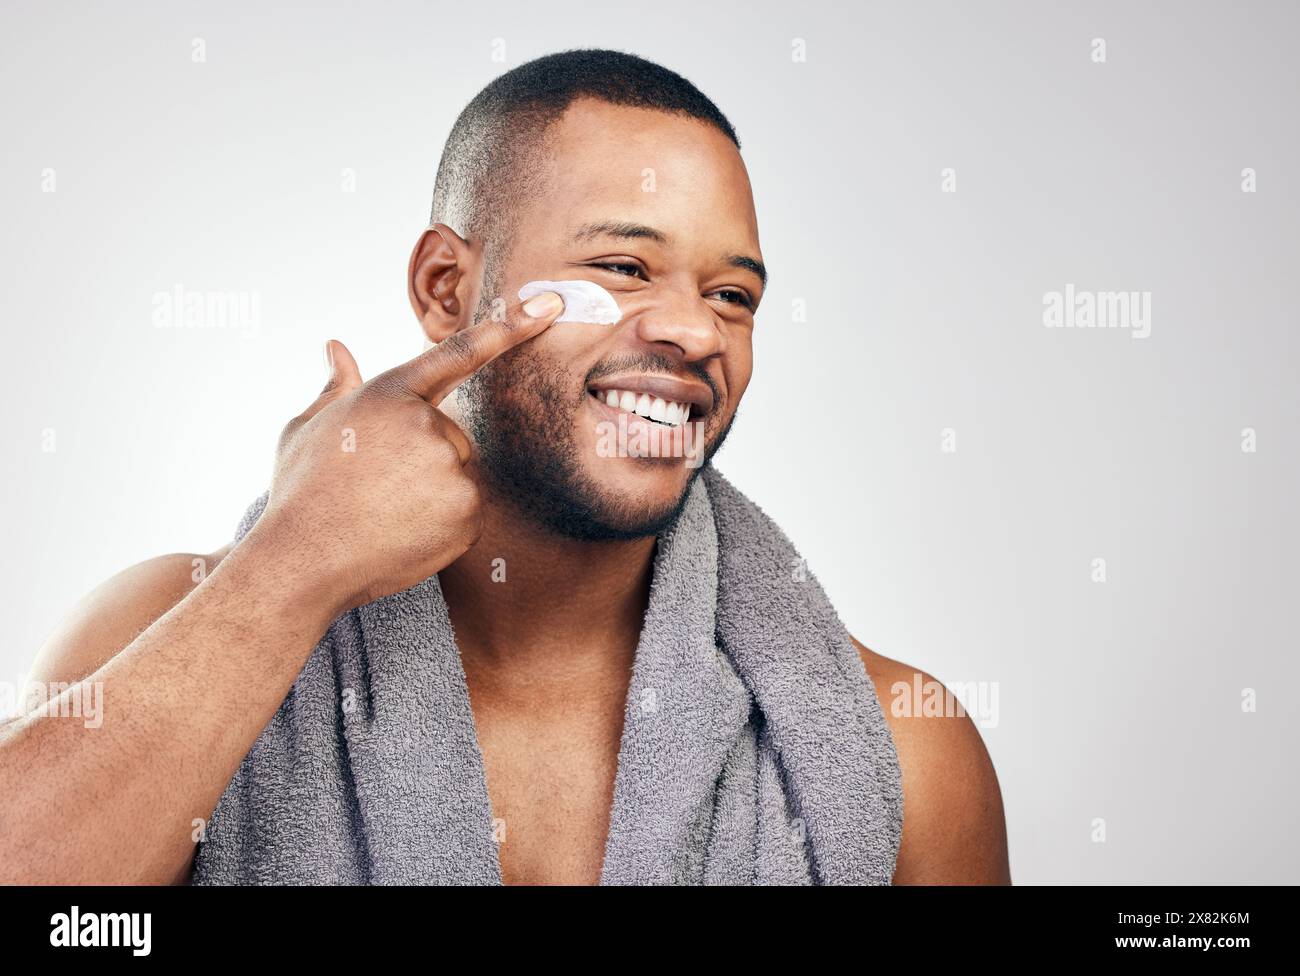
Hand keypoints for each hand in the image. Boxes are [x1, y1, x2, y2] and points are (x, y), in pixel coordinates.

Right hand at [250, 291, 564, 613]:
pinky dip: (442, 521)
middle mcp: (427, 425)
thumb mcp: (307, 428)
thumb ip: (336, 386)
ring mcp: (451, 470)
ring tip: (384, 509)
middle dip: (423, 455)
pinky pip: (465, 508)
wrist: (303, 561)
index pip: (459, 353)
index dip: (509, 327)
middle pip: (450, 433)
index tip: (548, 305)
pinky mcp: (467, 512)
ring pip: (458, 471)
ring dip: (431, 488)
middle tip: (376, 483)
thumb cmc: (300, 492)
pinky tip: (403, 531)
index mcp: (389, 394)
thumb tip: (336, 347)